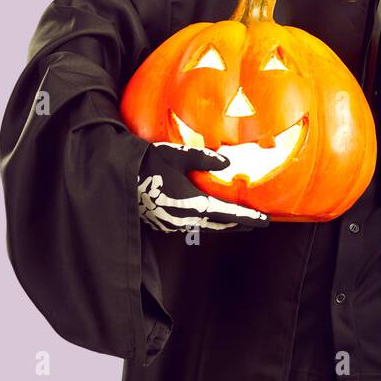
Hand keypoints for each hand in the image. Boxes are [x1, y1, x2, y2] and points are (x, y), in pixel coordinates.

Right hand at [136, 142, 268, 233]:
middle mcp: (184, 218)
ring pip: (204, 226)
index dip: (247, 218)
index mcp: (192, 203)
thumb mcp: (178, 155)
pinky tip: (208, 214)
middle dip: (238, 224)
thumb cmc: (147, 162)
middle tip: (256, 222)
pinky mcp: (162, 223)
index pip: (227, 214)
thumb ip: (204, 159)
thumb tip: (226, 163)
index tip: (264, 221)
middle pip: (218, 224)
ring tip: (237, 221)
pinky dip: (204, 221)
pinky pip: (190, 224)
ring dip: (222, 224)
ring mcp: (172, 224)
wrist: (116, 175)